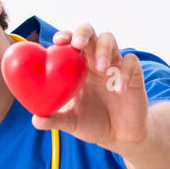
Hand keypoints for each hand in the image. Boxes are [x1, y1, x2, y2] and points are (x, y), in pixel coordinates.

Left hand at [31, 23, 148, 149]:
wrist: (120, 135)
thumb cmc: (92, 123)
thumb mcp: (71, 123)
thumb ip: (54, 120)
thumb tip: (35, 120)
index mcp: (77, 68)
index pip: (69, 44)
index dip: (65, 37)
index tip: (58, 41)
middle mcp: (94, 61)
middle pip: (90, 34)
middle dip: (83, 33)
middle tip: (78, 43)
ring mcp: (114, 65)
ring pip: (110, 41)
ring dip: (104, 50)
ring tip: (100, 67)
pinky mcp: (134, 74)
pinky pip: (132, 63)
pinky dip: (125, 72)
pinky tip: (119, 88)